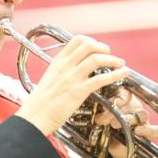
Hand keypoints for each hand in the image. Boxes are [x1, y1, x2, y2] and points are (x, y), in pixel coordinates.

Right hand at [15, 35, 129, 135]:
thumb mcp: (49, 80)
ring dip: (113, 60)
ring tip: (121, 64)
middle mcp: (65, 66)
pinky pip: (100, 78)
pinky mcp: (78, 91)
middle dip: (104, 48)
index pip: (77, 41)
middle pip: (89, 46)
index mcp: (57, 62)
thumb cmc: (40, 103)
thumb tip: (73, 71)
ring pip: (97, 59)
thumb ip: (61, 72)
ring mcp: (72, 78)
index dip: (92, 42)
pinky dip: (115, 74)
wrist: (34, 116)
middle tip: (111, 56)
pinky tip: (123, 74)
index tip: (99, 49)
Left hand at [95, 89, 157, 157]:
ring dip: (130, 118)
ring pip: (142, 114)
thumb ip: (102, 117)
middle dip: (119, 110)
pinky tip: (137, 131)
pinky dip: (148, 129)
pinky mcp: (148, 133)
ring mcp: (143, 120)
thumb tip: (99, 116)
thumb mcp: (102, 123)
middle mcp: (135, 109)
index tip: (106, 105)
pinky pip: (155, 129)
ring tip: (116, 125)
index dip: (117, 97)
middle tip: (107, 119)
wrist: (114, 150)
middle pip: (133, 103)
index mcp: (123, 101)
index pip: (125, 93)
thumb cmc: (107, 131)